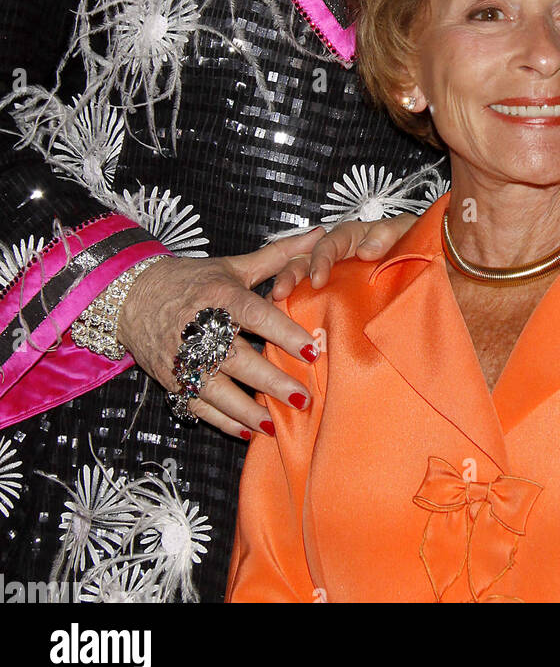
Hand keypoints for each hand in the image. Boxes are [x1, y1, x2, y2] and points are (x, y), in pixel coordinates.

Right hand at [117, 233, 323, 438]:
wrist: (132, 296)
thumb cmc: (192, 280)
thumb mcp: (233, 265)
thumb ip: (278, 255)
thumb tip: (319, 235)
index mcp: (219, 296)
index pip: (255, 315)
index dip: (283, 333)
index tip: (311, 350)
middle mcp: (199, 328)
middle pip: (237, 359)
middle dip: (270, 381)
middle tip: (303, 398)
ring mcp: (182, 359)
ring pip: (216, 390)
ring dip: (246, 410)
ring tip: (275, 425)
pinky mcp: (171, 380)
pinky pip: (197, 406)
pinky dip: (221, 421)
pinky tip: (246, 432)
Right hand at [270, 213, 418, 299]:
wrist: (430, 269)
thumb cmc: (415, 244)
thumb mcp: (406, 231)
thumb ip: (388, 234)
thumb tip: (366, 250)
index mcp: (353, 239)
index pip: (331, 243)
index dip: (321, 258)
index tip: (318, 278)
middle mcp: (337, 257)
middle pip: (306, 260)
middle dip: (291, 275)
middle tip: (280, 293)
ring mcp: (334, 280)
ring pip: (301, 282)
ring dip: (286, 292)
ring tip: (276, 308)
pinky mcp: (335, 301)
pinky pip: (311, 304)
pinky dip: (296, 313)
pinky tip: (288, 330)